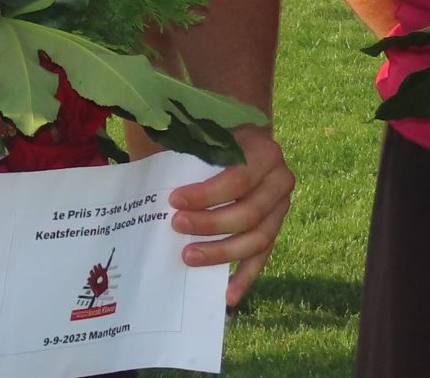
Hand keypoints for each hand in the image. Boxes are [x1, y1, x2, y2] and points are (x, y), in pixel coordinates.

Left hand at [168, 124, 293, 305]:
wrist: (244, 140)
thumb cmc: (214, 137)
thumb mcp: (203, 133)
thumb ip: (183, 146)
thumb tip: (147, 167)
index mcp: (264, 151)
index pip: (238, 178)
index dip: (206, 194)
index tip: (174, 200)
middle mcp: (280, 180)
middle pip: (249, 213)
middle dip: (210, 224)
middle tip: (176, 226)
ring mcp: (281, 208)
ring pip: (258, 239)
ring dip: (222, 252)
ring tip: (189, 257)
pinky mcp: (274, 228)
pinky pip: (263, 256)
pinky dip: (245, 278)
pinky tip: (227, 296)